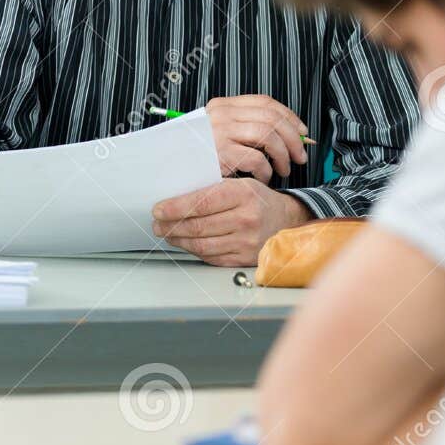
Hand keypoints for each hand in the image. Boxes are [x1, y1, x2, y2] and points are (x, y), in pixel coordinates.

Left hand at [152, 179, 310, 265]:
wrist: (286, 220)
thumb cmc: (257, 200)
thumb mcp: (239, 185)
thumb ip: (211, 190)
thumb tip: (175, 199)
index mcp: (243, 194)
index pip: (201, 203)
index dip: (175, 208)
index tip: (158, 210)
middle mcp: (247, 219)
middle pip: (198, 227)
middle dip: (171, 227)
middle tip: (157, 225)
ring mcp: (246, 242)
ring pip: (202, 245)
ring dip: (179, 241)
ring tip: (167, 235)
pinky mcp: (244, 259)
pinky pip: (212, 258)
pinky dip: (194, 251)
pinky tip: (186, 244)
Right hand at [205, 95, 309, 183]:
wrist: (169, 167)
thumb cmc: (198, 154)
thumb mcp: (218, 131)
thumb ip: (245, 127)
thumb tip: (289, 133)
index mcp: (224, 105)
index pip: (265, 102)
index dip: (289, 116)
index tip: (302, 131)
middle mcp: (223, 115)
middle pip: (272, 119)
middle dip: (294, 138)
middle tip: (301, 156)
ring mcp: (221, 133)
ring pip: (269, 136)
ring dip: (283, 155)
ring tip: (284, 169)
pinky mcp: (221, 154)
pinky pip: (256, 159)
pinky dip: (266, 171)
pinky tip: (265, 178)